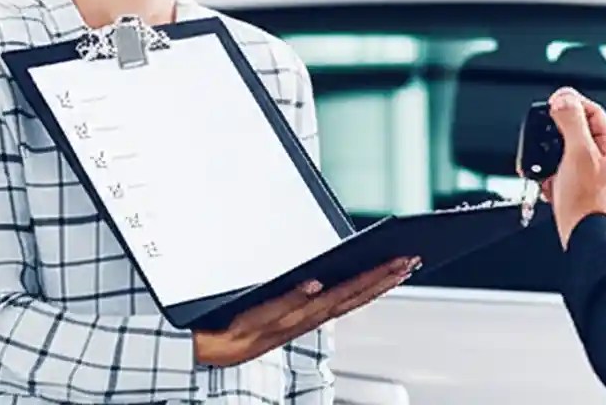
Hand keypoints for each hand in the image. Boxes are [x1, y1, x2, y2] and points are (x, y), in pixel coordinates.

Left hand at [193, 256, 419, 366]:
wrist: (196, 346)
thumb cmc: (235, 325)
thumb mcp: (274, 307)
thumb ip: (300, 291)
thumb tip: (325, 267)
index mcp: (306, 317)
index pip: (352, 298)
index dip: (380, 282)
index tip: (406, 263)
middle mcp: (298, 322)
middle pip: (347, 299)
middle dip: (380, 279)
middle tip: (408, 259)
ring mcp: (278, 324)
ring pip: (323, 303)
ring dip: (355, 285)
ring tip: (378, 265)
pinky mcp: (252, 323)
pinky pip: (280, 308)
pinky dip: (300, 295)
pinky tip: (316, 280)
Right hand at [539, 87, 605, 248]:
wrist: (588, 240)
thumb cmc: (589, 202)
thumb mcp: (578, 154)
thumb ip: (571, 123)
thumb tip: (563, 99)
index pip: (591, 110)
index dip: (570, 102)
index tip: (551, 103)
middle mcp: (604, 158)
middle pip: (576, 129)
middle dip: (554, 131)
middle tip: (540, 133)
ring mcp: (592, 174)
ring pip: (565, 152)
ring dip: (548, 155)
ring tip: (541, 164)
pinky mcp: (579, 190)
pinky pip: (559, 173)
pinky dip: (548, 175)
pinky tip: (545, 184)